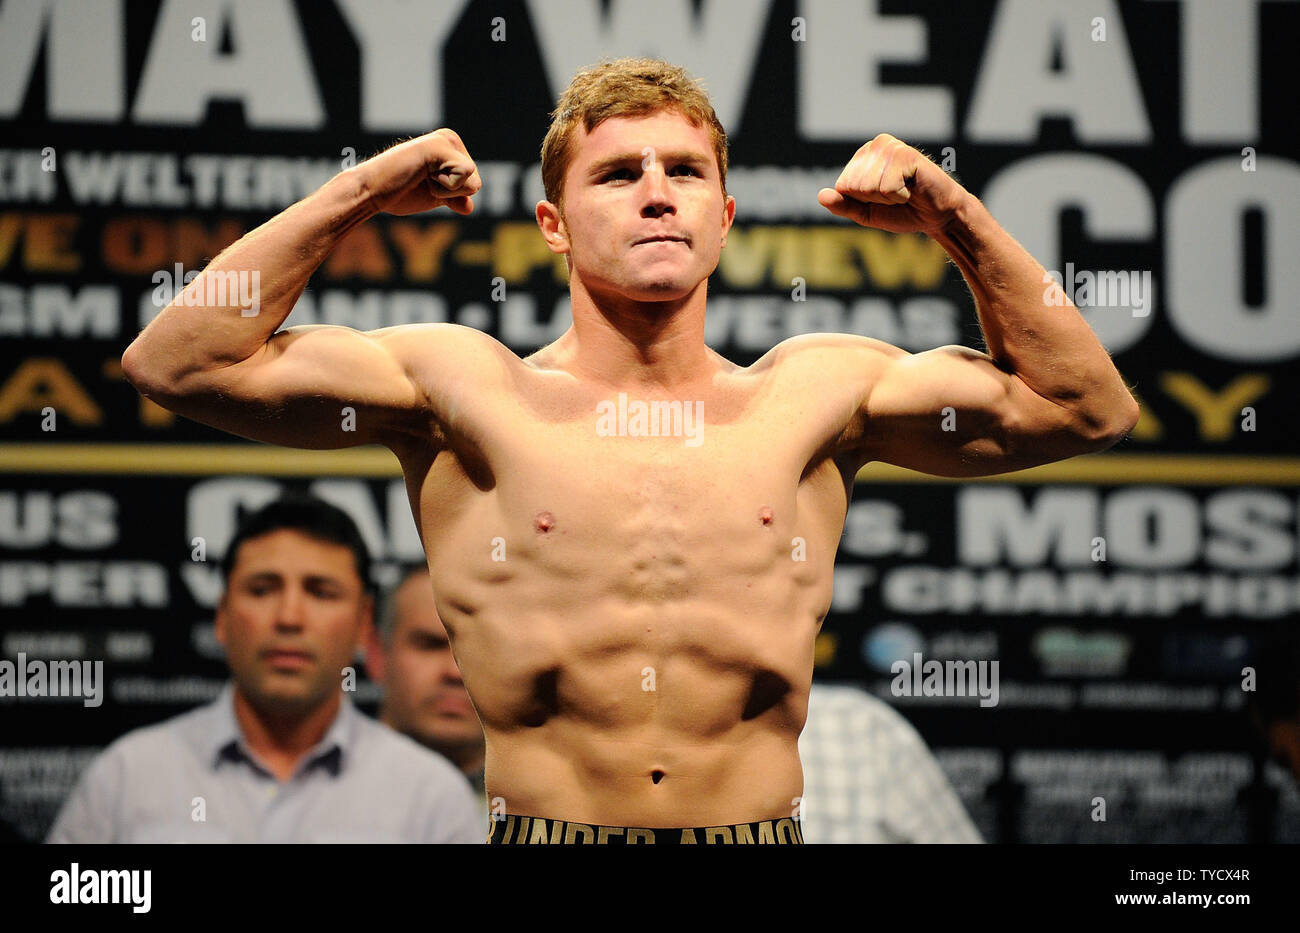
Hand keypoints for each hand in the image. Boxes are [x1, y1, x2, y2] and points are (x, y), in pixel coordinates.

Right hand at [359, 128, 481, 216]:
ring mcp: (446, 140)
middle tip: (421, 183)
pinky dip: (443, 188)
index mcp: (450, 147)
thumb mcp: (433, 196)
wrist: (371, 191)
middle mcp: (450, 139)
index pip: (474, 184)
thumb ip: (453, 198)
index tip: (424, 185)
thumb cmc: (396, 193)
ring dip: (446, 191)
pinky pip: (464, 178)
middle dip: (451, 194)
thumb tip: (469, 208)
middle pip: (477, 183)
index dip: (452, 196)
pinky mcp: (440, 147)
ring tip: (420, 179)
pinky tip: (421, 177)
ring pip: (474, 182)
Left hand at [817, 134, 969, 234]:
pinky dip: (900, 196)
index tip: (882, 198)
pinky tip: (912, 189)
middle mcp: (874, 146)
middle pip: (854, 186)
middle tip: (895, 196)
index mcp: (862, 157)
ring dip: (888, 198)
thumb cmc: (903, 211)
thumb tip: (820, 196)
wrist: (937, 215)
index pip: (843, 186)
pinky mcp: (906, 154)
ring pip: (869, 186)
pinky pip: (887, 187)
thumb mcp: (866, 213)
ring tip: (904, 191)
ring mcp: (891, 147)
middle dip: (875, 200)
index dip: (862, 201)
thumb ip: (843, 205)